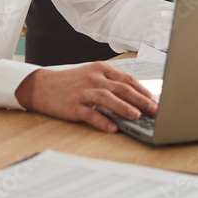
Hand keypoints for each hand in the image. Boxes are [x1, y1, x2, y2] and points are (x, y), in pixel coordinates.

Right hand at [14, 62, 157, 132]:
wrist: (42, 85)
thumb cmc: (70, 82)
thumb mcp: (91, 76)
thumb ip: (111, 83)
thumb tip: (135, 97)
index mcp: (100, 69)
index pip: (127, 79)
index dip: (143, 91)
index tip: (155, 101)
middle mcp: (93, 78)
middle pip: (121, 88)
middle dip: (140, 100)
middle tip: (154, 110)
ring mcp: (82, 92)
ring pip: (107, 99)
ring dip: (123, 108)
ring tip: (137, 116)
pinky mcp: (73, 106)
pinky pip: (90, 114)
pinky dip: (102, 121)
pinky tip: (112, 128)